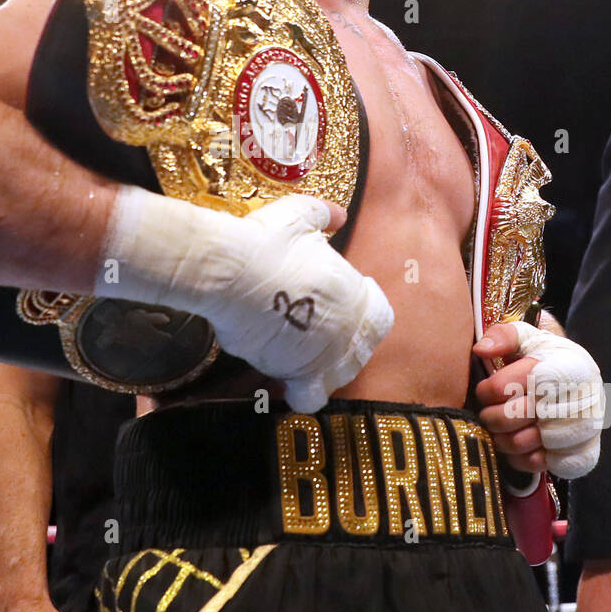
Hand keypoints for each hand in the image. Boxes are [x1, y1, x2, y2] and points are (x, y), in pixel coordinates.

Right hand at [99, 188, 393, 412]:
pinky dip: (303, 392)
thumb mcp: (300, 215)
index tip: (346, 306)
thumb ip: (324, 215)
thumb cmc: (266, 241)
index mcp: (354, 295)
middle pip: (360, 350)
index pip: (380, 318)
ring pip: (339, 376)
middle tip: (320, 332)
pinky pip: (310, 397)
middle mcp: (346, 330)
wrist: (231, 272)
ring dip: (327, 368)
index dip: (366, 313)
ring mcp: (323, 356)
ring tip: (305, 356)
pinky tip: (288, 380)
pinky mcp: (294, 373)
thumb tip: (339, 215)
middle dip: (346, 344)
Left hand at [473, 321, 603, 477]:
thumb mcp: (527, 337)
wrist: (579, 380)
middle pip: (515, 416)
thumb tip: (481, 349)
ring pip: (527, 443)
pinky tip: (522, 447)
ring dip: (505, 440)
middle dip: (493, 417)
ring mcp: (587, 427)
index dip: (490, 390)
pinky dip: (527, 460)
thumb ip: (503, 336)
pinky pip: (547, 465)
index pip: (513, 384)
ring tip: (501, 430)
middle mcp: (582, 397)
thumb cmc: (546, 358)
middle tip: (487, 415)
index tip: (485, 390)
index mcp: (566, 365)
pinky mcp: (586, 453)